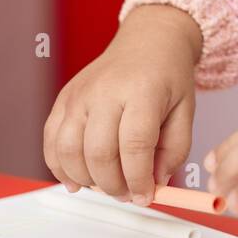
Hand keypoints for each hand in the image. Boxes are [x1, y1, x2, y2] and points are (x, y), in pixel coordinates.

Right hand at [43, 4, 201, 205]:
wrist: (148, 41)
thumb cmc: (168, 76)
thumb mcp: (185, 110)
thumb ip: (174, 151)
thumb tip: (154, 184)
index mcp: (142, 90)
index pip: (134, 145)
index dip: (138, 180)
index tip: (145, 196)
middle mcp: (105, 90)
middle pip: (98, 153)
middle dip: (113, 186)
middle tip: (127, 194)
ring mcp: (79, 94)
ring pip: (68, 151)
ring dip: (86, 180)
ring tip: (106, 185)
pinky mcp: (64, 99)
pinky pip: (51, 141)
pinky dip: (59, 167)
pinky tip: (78, 179)